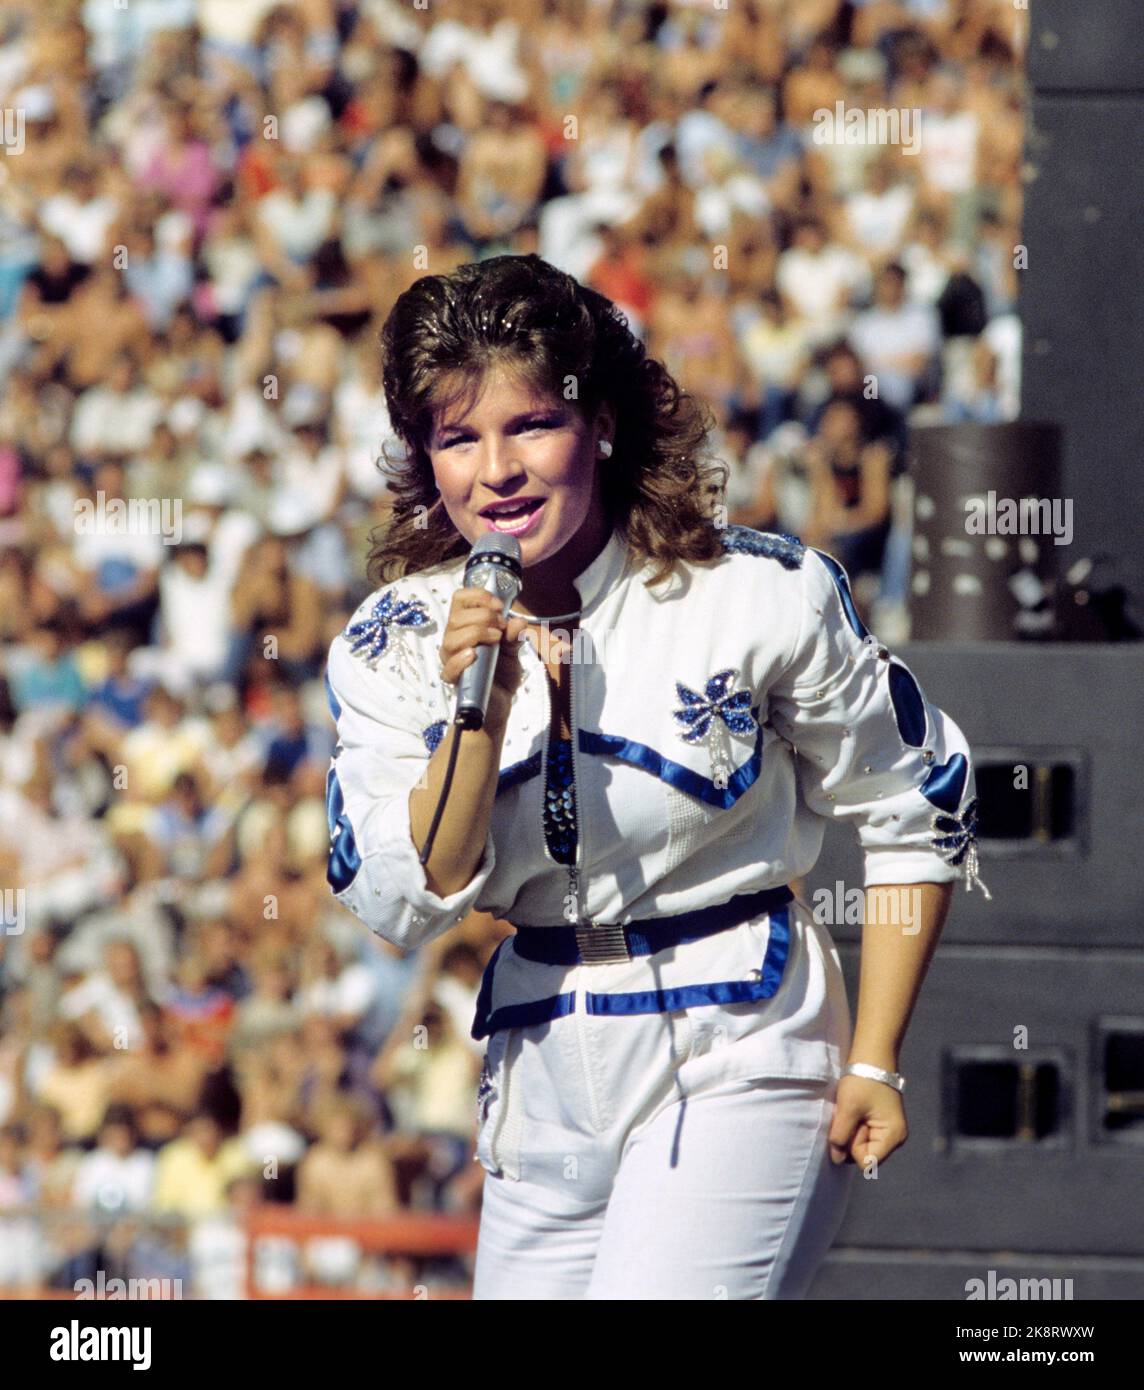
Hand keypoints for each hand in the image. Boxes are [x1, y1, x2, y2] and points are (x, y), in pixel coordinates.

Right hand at [438, 588, 530, 706]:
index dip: (478, 596)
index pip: (459, 599)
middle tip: (501, 627)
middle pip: (456, 617)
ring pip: (451, 639)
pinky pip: (449, 667)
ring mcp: (451, 659)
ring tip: (496, 639)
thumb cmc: (501, 672)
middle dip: (483, 616)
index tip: (499, 606)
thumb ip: (514, 635)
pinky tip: (475, 655)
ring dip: (476, 633)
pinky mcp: (454, 680)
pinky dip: (461, 659)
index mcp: (465, 625)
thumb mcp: (513, 649)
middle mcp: (454, 639)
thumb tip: (518, 622)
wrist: (501, 702)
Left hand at [828, 1074, 907, 1169]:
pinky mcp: (882, 1123)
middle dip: (852, 1139)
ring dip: (852, 1131)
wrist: (872, 1056)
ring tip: (854, 1110)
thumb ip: (840, 1136)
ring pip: (862, 1145)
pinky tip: (855, 1111)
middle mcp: (895, 1138)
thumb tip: (836, 1160)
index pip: (867, 1161)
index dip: (853, 1147)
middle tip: (852, 1114)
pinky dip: (855, 1126)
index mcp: (893, 1136)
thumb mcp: (847, 1108)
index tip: (853, 1123)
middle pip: (865, 1155)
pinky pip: (864, 1135)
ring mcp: (889, 1131)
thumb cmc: (862, 1080)